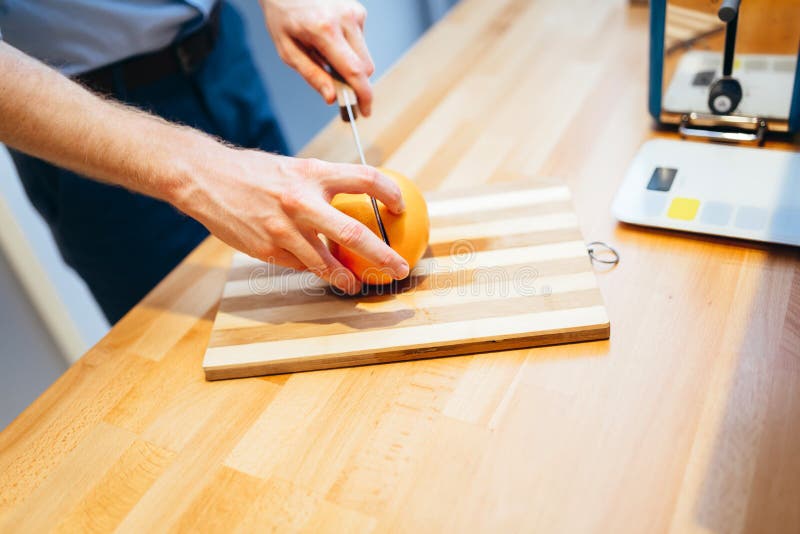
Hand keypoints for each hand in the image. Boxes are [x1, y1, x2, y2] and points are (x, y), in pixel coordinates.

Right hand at [178, 149, 407, 293]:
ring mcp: (283, 229)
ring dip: (347, 278)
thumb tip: (355, 202)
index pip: (365, 178)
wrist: (205, 180)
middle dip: (383, 256)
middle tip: (399, 268)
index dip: (390, 193)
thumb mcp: (293, 167)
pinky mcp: (267, 249)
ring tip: (358, 285)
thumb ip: (321, 185)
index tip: (401, 207)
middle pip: (354, 234)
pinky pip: (299, 265)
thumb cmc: (254, 173)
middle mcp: (301, 201)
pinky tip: (320, 274)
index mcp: (312, 173)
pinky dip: (313, 270)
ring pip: (325, 263)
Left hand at [261, 0, 374, 115]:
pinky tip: (330, 38)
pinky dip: (349, 49)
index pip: (354, 71)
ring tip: (326, 54)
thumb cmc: (283, 15)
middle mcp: (345, 19)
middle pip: (365, 67)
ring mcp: (355, 13)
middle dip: (356, 83)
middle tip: (340, 92)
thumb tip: (331, 98)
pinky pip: (360, 42)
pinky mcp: (358, 11)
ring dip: (351, 64)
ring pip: (365, 57)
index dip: (363, 96)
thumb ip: (312, 75)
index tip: (364, 111)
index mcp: (324, 30)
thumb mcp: (288, 50)